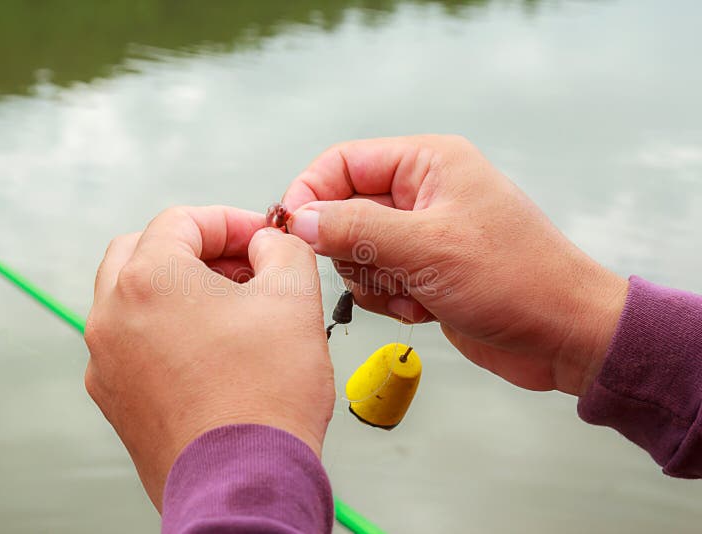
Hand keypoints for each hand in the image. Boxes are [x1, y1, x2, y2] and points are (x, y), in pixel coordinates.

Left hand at [84, 206, 333, 508]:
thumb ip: (282, 249)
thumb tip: (268, 244)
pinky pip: (133, 342)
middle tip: (239, 266)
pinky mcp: (114, 398)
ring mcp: (106, 360)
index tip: (259, 239)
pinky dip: (164, 330)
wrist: (243, 483)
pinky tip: (210, 350)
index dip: (230, 222)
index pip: (183, 221)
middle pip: (144, 251)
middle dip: (195, 249)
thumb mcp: (293, 298)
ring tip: (229, 309)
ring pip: (132, 297)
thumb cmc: (264, 399)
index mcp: (147, 280)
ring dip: (177, 289)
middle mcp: (112, 316)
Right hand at [283, 135, 627, 395]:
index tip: (292, 232)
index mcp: (428, 163)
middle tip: (381, 272)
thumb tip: (299, 218)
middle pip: (344, 211)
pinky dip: (391, 299)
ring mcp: (422, 233)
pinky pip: (378, 280)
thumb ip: (356, 229)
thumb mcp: (427, 248)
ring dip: (374, 282)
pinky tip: (424, 308)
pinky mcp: (424, 270)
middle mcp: (422, 192)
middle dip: (352, 251)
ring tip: (413, 293)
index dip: (311, 193)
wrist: (565, 335)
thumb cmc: (514, 280)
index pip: (343, 162)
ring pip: (357, 251)